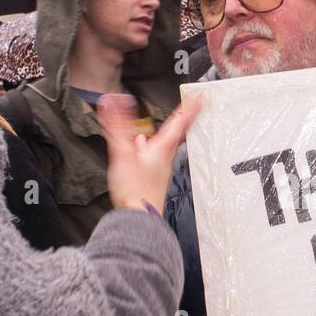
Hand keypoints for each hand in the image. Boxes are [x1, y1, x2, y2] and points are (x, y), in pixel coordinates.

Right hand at [96, 94, 200, 214]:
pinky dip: (152, 147)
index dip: (190, 108)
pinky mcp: (153, 180)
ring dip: (169, 132)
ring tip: (173, 122)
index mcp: (161, 149)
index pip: (179, 123)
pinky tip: (141, 148)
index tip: (201, 97)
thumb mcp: (122, 153)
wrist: (138, 218)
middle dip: (184, 117)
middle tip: (193, 106)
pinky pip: (156, 157)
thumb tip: (114, 103)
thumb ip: (117, 126)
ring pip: (166, 145)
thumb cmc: (134, 190)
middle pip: (177, 133)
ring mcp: (160, 170)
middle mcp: (164, 158)